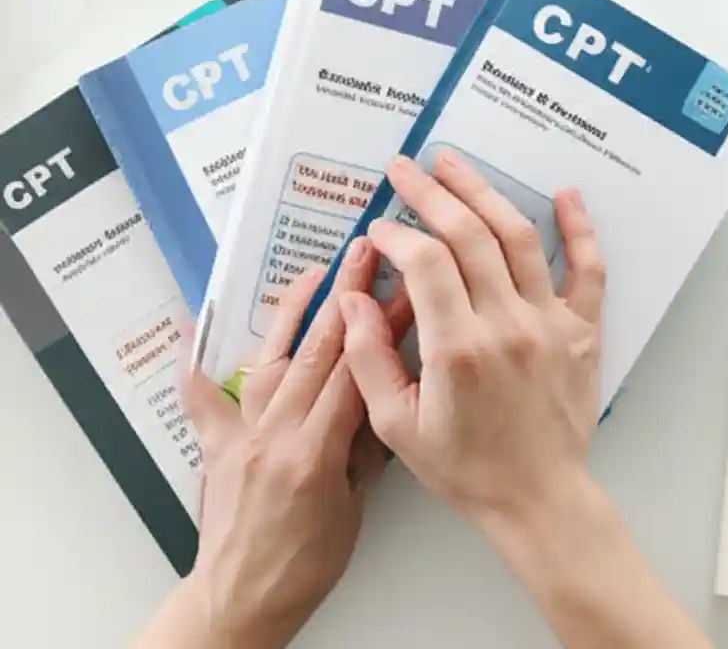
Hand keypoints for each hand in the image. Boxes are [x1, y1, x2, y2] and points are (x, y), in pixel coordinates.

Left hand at [135, 239, 407, 648]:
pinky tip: (196, 324)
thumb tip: (379, 403)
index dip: (381, 329)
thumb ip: (363, 452)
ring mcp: (240, 436)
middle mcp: (273, 436)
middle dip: (346, 298)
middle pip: (316, 353)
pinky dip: (197, 357)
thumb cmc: (302, 568)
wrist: (241, 600)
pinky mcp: (216, 445)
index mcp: (314, 455)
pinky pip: (204, 395)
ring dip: (295, 311)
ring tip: (316, 272)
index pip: (356, 374)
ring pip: (272, 359)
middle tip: (367, 256)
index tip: (403, 293)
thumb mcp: (353, 511)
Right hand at [339, 154, 605, 523]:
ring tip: (455, 164)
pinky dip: (580, 229)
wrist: (537, 496)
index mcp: (457, 348)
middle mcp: (506, 324)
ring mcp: (550, 323)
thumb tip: (352, 297)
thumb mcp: (396, 424)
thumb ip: (369, 356)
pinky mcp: (581, 331)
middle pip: (469, 234)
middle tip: (406, 167)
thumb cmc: (464, 467)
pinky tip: (566, 195)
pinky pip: (588, 270)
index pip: (424, 261)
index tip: (378, 228)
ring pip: (518, 238)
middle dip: (431, 193)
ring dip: (485, 193)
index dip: (396, 233)